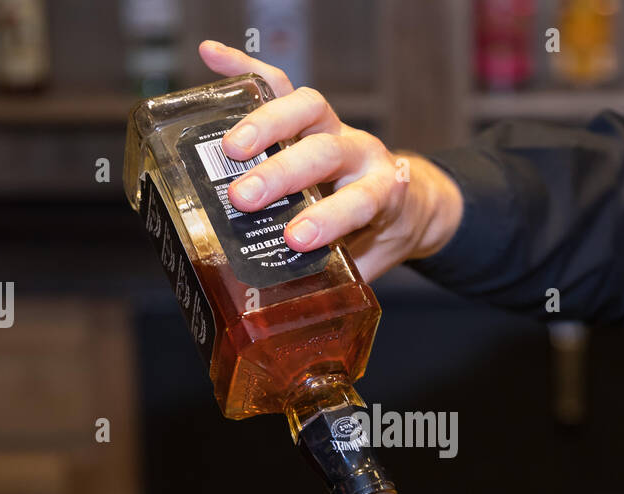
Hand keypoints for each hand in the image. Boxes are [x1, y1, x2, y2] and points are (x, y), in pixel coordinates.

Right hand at [197, 40, 461, 281]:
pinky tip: (210, 57)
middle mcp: (361, 153)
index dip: (331, 217)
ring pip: (306, 107)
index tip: (299, 238)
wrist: (412, 202)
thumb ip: (339, 279)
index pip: (361, 200)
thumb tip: (291, 307)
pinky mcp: (311, 114)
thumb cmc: (384, 235)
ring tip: (229, 147)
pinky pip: (279, 84)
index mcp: (383, 193)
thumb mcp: (372, 264)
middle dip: (284, 173)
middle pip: (325, 150)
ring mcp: (335, 128)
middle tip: (245, 197)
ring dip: (266, 123)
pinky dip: (245, 70)